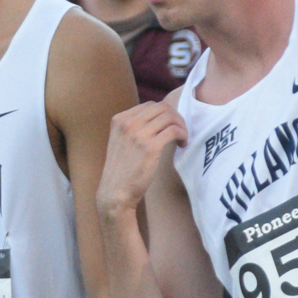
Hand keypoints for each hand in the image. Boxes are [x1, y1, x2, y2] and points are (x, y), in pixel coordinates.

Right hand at [97, 103, 187, 217]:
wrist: (115, 192)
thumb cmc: (121, 170)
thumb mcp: (120, 141)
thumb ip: (133, 128)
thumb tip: (159, 118)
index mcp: (119, 120)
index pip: (149, 105)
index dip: (164, 113)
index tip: (169, 125)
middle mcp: (127, 124)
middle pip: (161, 107)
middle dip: (176, 117)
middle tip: (180, 130)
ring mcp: (138, 134)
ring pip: (170, 117)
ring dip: (181, 126)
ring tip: (182, 138)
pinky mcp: (150, 147)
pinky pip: (174, 130)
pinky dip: (183, 135)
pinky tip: (181, 144)